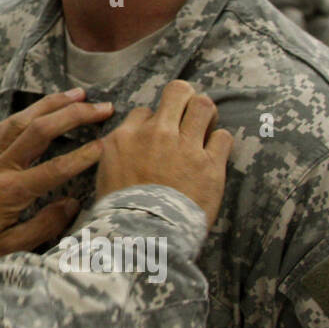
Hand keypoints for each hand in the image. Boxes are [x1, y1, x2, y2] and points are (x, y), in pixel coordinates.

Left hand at [0, 89, 112, 260]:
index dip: (82, 156)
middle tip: (102, 108)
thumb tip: (72, 205)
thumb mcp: (10, 245)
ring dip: (51, 103)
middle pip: (39, 131)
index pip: (54, 169)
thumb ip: (44, 226)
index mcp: (11, 191)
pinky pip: (5, 125)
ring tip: (79, 94)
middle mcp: (1, 167)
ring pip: (22, 120)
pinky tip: (42, 106)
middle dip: (73, 115)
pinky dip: (27, 112)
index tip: (105, 145)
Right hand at [95, 80, 232, 226]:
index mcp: (125, 137)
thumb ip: (119, 151)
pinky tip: (214, 152)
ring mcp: (185, 147)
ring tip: (205, 125)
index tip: (156, 136)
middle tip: (187, 110)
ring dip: (206, 113)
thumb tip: (130, 142)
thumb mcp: (105, 174)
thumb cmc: (121, 211)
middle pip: (178, 92)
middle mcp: (156, 134)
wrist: (144, 235)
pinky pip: (223, 137)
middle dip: (184, 97)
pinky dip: (220, 142)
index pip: (145, 111)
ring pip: (204, 106)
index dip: (152, 122)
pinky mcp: (210, 165)